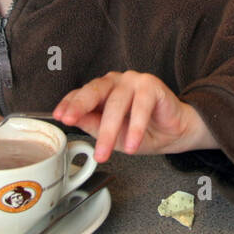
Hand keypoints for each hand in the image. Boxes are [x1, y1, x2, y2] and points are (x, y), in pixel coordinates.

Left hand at [53, 71, 217, 162]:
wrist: (174, 133)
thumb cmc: (142, 132)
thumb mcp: (113, 135)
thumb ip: (93, 125)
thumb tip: (73, 119)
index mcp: (102, 91)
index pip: (81, 93)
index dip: (69, 104)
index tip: (59, 116)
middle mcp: (116, 82)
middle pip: (94, 91)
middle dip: (80, 106)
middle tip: (69, 121)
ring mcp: (134, 81)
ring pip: (116, 103)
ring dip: (109, 130)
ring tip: (104, 152)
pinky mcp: (153, 86)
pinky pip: (141, 106)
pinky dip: (136, 127)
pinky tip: (132, 144)